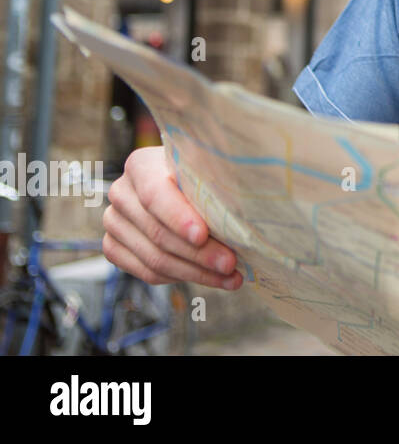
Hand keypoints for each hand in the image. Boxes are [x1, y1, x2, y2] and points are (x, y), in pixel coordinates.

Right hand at [102, 146, 242, 289]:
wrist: (182, 184)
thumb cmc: (202, 173)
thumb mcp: (209, 167)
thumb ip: (215, 180)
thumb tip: (238, 211)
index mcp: (141, 165)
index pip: (155, 196)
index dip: (178, 218)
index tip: (203, 235)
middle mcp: (121, 193)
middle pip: (158, 233)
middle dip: (199, 253)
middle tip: (230, 263)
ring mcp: (114, 222)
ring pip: (154, 259)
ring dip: (196, 272)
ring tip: (230, 276)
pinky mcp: (115, 248)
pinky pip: (147, 273)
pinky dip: (182, 278)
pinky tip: (211, 278)